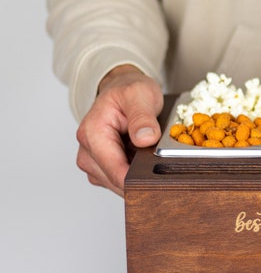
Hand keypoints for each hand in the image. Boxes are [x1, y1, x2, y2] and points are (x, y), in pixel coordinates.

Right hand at [75, 65, 162, 195]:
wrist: (121, 88)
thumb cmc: (129, 90)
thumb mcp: (141, 95)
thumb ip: (143, 117)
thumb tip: (146, 138)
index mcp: (93, 132)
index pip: (113, 169)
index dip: (136, 179)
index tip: (157, 182)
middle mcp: (87, 148)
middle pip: (114, 180)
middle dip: (138, 178)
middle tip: (162, 169)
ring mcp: (91, 159)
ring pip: (115, 184)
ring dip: (135, 177)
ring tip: (150, 159)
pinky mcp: (99, 165)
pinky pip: (117, 179)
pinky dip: (132, 174)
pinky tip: (142, 162)